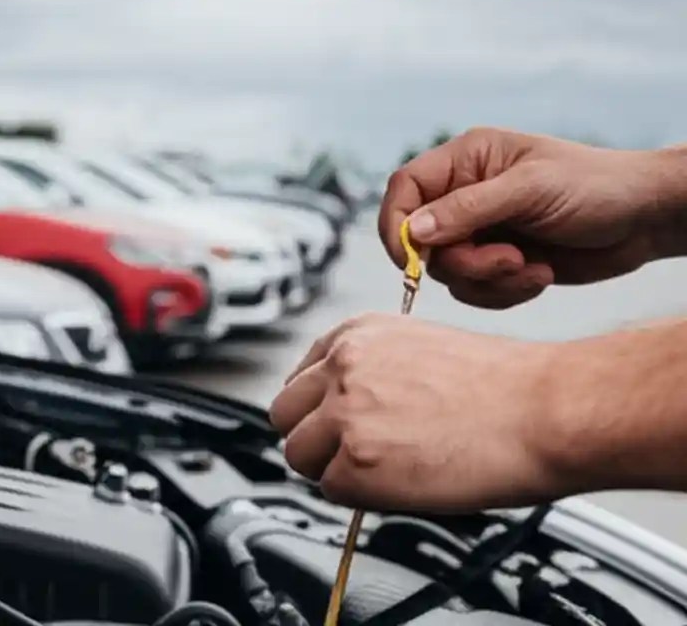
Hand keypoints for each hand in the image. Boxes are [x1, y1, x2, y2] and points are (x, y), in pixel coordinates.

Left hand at [270, 313, 569, 512]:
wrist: (546, 410)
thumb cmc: (508, 386)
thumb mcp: (423, 350)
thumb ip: (373, 372)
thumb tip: (348, 407)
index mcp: (357, 334)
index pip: (300, 377)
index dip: (318, 408)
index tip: (332, 424)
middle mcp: (342, 367)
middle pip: (284, 414)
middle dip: (313, 438)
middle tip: (352, 455)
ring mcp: (344, 414)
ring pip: (298, 455)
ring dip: (331, 470)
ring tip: (383, 471)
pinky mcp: (356, 462)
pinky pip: (332, 491)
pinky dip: (359, 497)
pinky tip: (401, 485)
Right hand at [380, 127, 686, 308]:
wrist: (646, 220)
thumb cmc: (595, 186)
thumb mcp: (529, 191)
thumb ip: (467, 209)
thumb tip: (410, 232)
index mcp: (466, 161)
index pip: (405, 190)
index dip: (396, 225)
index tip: (410, 259)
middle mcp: (465, 195)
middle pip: (422, 241)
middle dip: (464, 261)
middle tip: (507, 261)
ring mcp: (481, 231)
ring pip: (448, 272)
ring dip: (489, 280)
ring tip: (533, 267)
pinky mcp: (499, 262)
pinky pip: (475, 290)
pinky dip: (505, 293)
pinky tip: (541, 274)